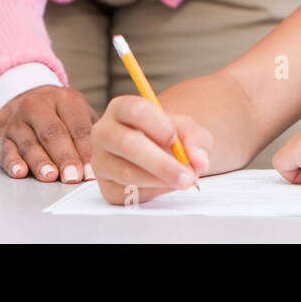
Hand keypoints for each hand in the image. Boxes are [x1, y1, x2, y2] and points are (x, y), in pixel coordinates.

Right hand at [0, 85, 97, 182]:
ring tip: (50, 176)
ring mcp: (17, 122)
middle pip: (52, 133)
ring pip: (29, 143)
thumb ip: (90, 133)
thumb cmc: (61, 116)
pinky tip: (20, 172)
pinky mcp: (3, 138)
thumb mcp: (79, 114)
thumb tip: (104, 159)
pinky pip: (6, 150)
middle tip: (73, 176)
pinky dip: (12, 163)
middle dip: (64, 156)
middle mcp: (37, 106)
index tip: (91, 171)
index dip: (85, 150)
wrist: (23, 100)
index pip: (77, 125)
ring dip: (40, 162)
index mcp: (64, 99)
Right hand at [92, 95, 211, 205]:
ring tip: (183, 181)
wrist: (158, 153)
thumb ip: (195, 138)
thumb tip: (199, 160)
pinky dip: (152, 192)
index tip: (175, 138)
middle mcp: (105, 132)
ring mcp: (101, 160)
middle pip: (127, 144)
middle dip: (161, 163)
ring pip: (127, 172)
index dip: (158, 125)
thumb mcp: (186, 129)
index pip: (136, 110)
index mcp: (121, 108)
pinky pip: (127, 193)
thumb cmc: (167, 136)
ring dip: (160, 180)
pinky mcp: (105, 186)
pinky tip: (167, 186)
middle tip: (188, 176)